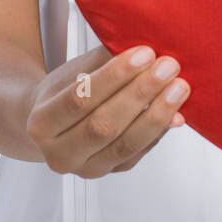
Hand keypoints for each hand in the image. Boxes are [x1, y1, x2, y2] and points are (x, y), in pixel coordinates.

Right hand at [25, 44, 190, 178]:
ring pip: (126, 145)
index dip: (114, 76)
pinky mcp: (112, 173)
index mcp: (41, 125)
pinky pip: (140, 152)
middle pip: (104, 125)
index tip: (144, 53)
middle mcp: (59, 155)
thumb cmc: (64, 92)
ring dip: (158, 115)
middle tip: (167, 67)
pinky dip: (160, 130)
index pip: (79, 99)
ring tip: (179, 87)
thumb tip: (144, 48)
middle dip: (141, 94)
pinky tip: (176, 110)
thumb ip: (104, 60)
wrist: (55, 126)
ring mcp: (87, 169)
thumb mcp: (73, 72)